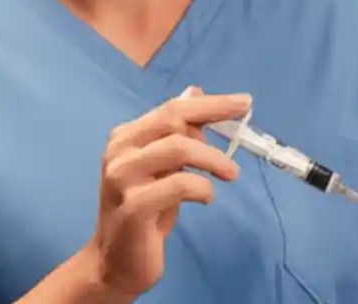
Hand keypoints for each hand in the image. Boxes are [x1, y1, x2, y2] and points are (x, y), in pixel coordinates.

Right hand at [85, 88, 250, 298]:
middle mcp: (119, 152)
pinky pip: (179, 185)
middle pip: (173, 119)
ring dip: (213, 158)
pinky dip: (202, 187)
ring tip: (231, 173)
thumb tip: (195, 93)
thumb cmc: (145, 213)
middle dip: (214, 116)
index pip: (172, 108)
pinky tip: (207, 197)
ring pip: (178, 148)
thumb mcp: (163, 169)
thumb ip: (176, 134)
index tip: (243, 101)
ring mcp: (123, 179)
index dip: (210, 103)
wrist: (114, 264)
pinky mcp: (134, 207)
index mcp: (125, 138)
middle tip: (243, 127)